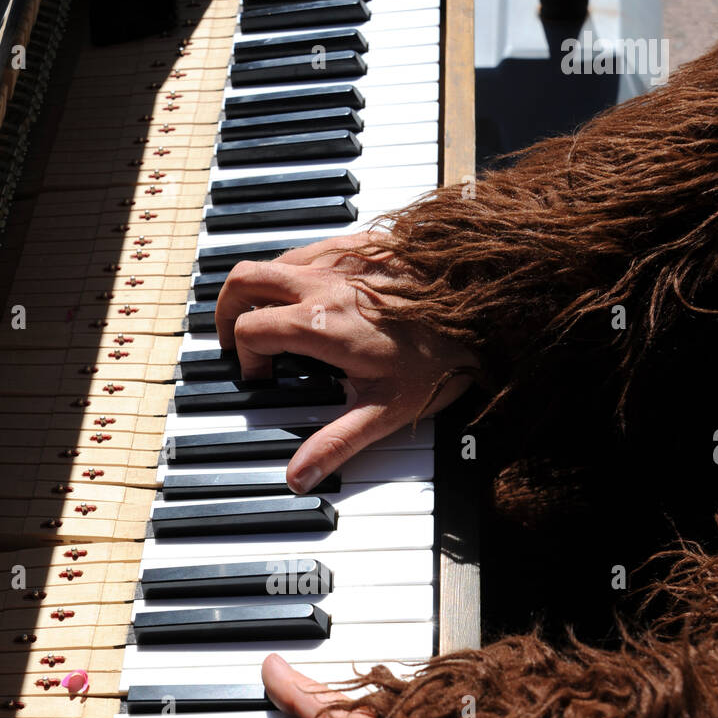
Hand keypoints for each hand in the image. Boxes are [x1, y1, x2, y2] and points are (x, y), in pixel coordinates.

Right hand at [215, 233, 477, 492]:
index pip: (249, 331)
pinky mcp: (361, 242)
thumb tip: (299, 476)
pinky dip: (294, 271)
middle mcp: (320, 283)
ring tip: (270, 318)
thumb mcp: (388, 409)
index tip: (261, 377)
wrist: (489, 299)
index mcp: (318, 324)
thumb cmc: (444, 353)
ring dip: (260, 290)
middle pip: (244, 281)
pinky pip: (309, 248)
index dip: (244, 358)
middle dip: (228, 310)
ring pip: (274, 261)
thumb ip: (336, 441)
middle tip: (234, 337)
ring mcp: (339, 256)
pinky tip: (315, 295)